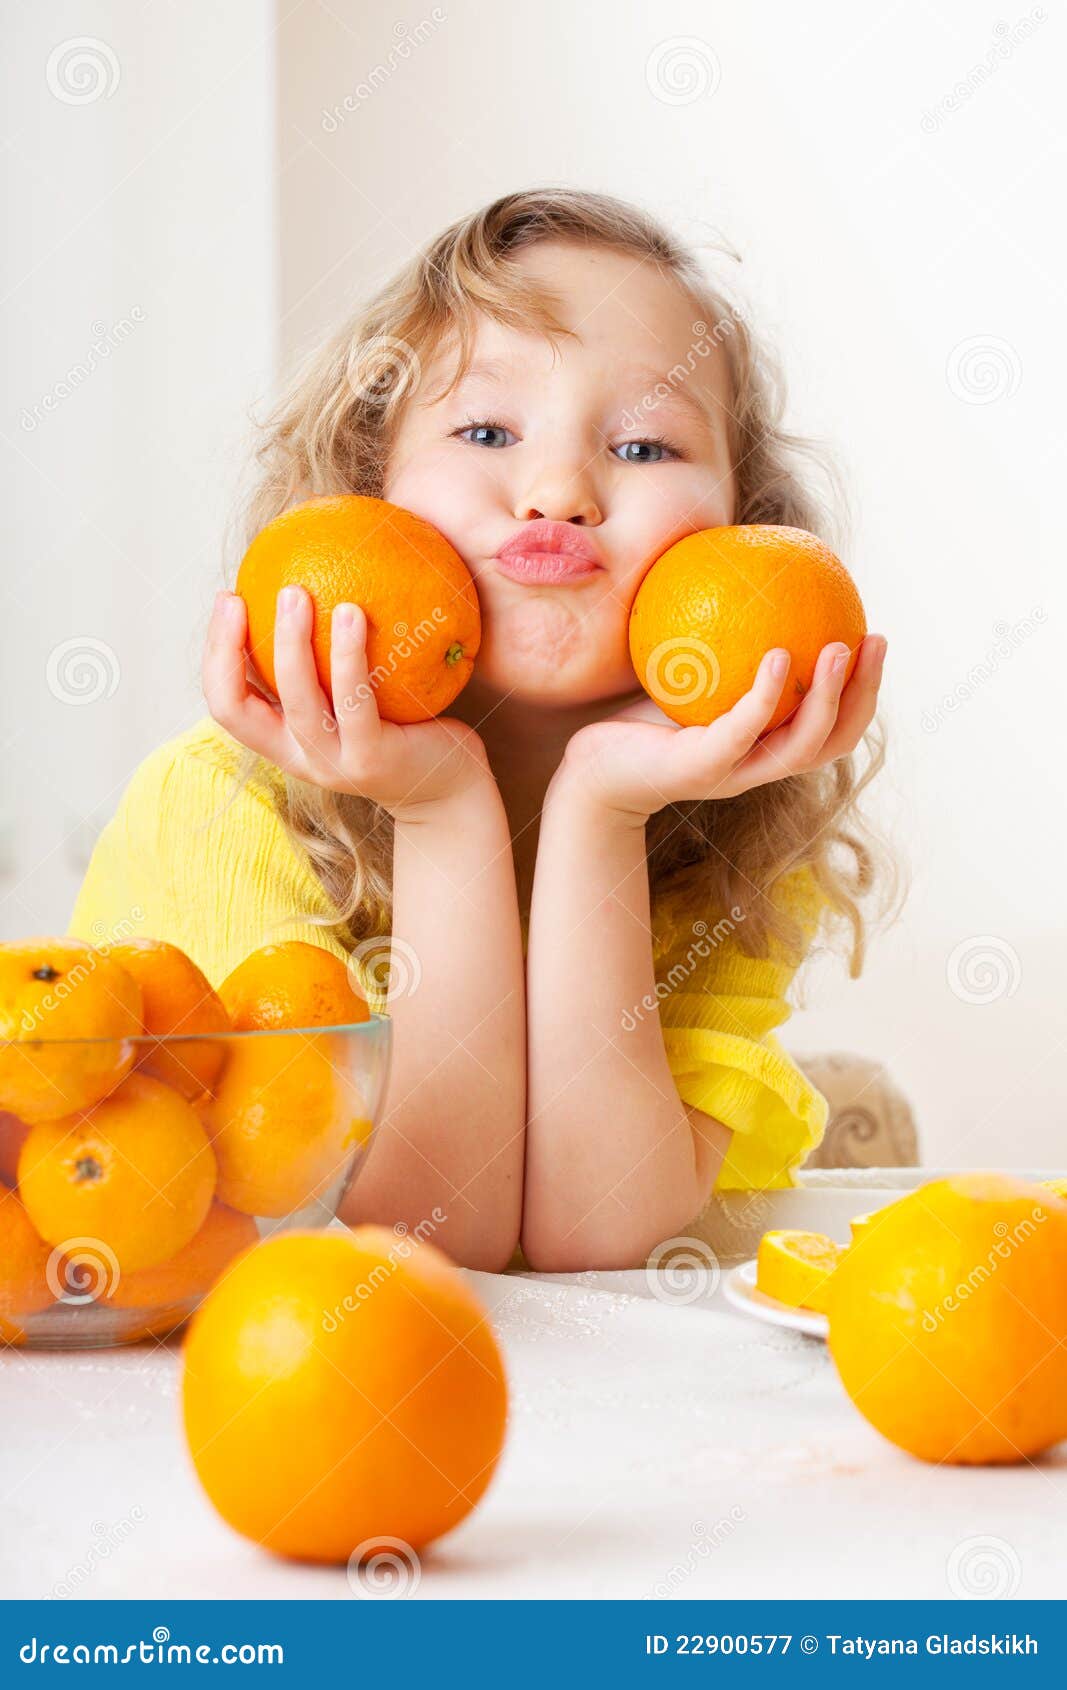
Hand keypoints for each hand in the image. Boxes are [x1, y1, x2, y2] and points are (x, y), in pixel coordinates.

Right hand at [203, 586, 490, 819]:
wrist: (449, 789)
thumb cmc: (404, 728)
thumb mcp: (358, 699)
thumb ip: (330, 662)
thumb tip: (316, 576)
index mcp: (284, 743)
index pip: (226, 704)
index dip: (215, 654)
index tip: (227, 598)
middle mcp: (300, 759)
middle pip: (240, 709)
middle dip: (229, 648)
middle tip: (242, 593)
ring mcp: (335, 764)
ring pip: (298, 702)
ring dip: (291, 643)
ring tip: (295, 591)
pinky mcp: (373, 759)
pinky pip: (355, 700)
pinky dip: (348, 655)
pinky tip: (353, 612)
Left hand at [554, 636, 887, 819]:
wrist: (592, 770)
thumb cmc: (641, 719)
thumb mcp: (691, 677)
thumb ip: (724, 645)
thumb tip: (749, 575)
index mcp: (768, 748)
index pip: (835, 727)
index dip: (864, 689)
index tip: (873, 637)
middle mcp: (760, 766)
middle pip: (835, 740)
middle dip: (863, 692)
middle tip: (873, 639)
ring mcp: (733, 773)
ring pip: (801, 746)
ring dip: (828, 698)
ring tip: (836, 648)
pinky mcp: (699, 769)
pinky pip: (742, 732)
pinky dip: (766, 697)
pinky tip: (777, 656)